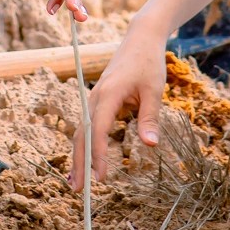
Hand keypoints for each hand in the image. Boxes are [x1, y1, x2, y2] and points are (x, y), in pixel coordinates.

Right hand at [69, 32, 164, 188]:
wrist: (140, 39)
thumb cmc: (148, 63)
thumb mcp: (154, 90)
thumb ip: (149, 118)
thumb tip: (150, 146)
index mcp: (108, 95)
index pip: (98, 131)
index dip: (98, 156)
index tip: (101, 178)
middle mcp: (95, 98)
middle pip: (82, 135)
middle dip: (79, 163)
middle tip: (79, 190)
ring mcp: (93, 99)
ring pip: (81, 132)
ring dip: (78, 157)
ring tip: (76, 182)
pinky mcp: (97, 101)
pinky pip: (86, 126)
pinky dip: (83, 145)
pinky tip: (84, 161)